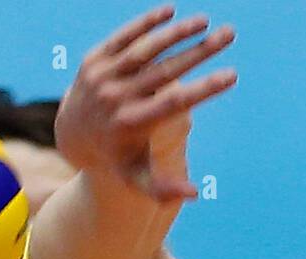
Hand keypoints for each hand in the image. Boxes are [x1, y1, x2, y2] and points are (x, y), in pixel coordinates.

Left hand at [55, 4, 236, 199]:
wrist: (73, 134)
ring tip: (205, 21)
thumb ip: (163, 188)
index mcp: (132, 124)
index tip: (232, 76)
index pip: (173, 104)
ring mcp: (103, 76)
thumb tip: (195, 193)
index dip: (204, 89)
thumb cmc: (117, 156)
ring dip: (175, 33)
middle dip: (199, 52)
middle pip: (164, 71)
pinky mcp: (94, 59)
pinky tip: (171, 10)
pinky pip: (123, 37)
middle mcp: (116, 98)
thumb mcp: (136, 177)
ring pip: (144, 50)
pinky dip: (145, 24)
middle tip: (229, 36)